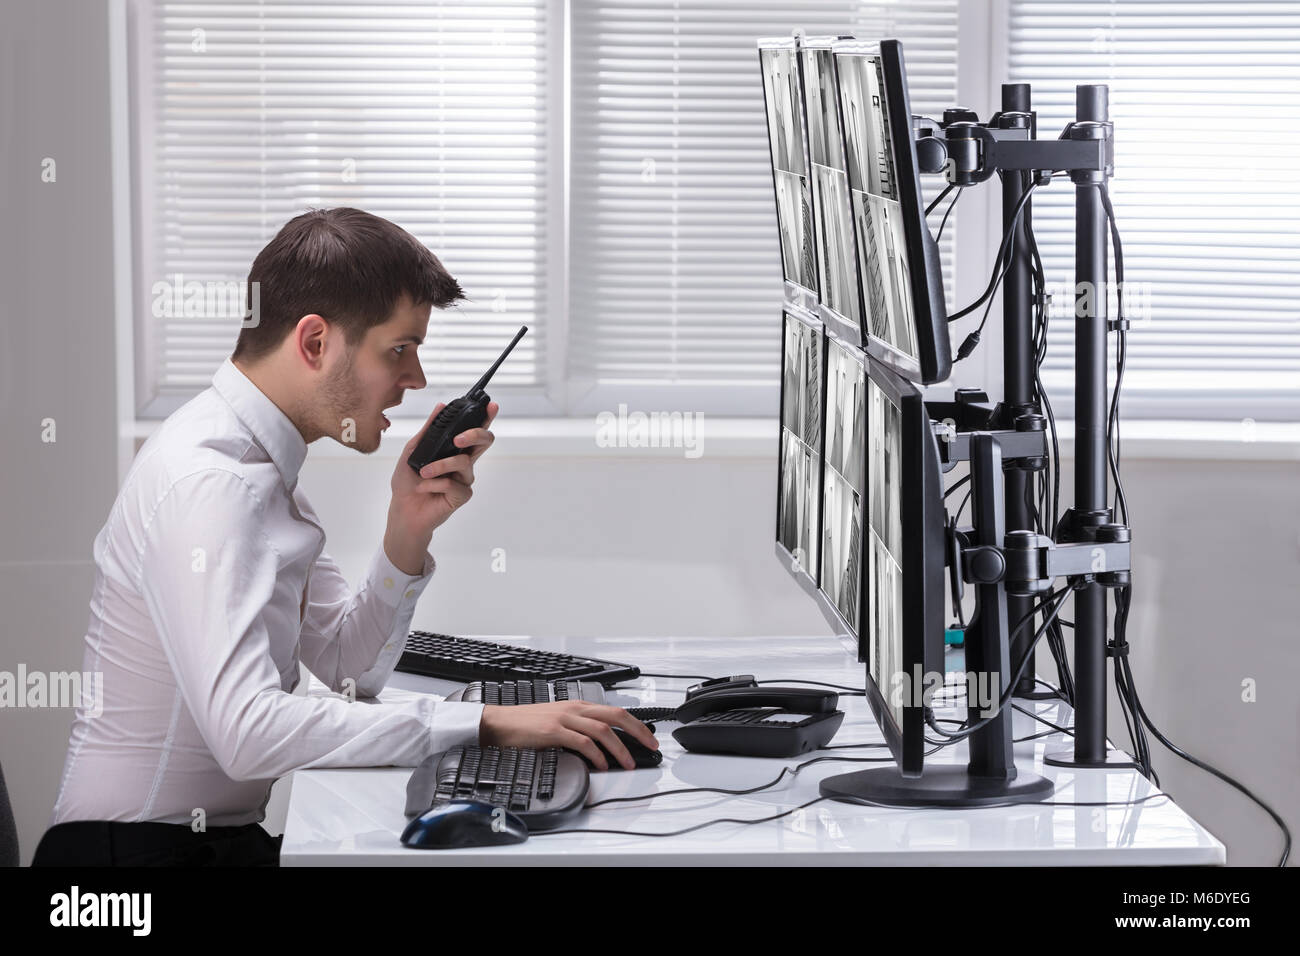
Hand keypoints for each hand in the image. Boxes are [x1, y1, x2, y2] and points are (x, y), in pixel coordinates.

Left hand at [384, 401, 498, 574]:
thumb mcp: (413, 450)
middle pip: (484, 441)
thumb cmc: (407, 481)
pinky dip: (436, 484)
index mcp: (453, 449)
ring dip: (440, 465)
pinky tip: (425, 489)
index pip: (474, 430)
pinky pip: (455, 484)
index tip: (491, 405)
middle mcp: (463, 462)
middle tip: (458, 439)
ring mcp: (464, 479)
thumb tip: (440, 406)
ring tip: (423, 473)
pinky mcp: (462, 495)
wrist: (402, 509)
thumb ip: (428, 430)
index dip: (486, 417)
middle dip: (474, 434)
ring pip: (464, 462)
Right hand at [479, 702, 658, 770]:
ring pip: (602, 730)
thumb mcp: (558, 720)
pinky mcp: (553, 731)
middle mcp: (574, 709)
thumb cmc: (526, 725)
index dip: (636, 724)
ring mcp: (564, 718)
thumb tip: (603, 745)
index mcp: (578, 705)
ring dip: (619, 748)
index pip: (615, 711)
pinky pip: (582, 742)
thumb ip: (579, 728)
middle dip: (638, 732)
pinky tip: (601, 765)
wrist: (499, 723)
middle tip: (650, 746)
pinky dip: (596, 755)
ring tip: (627, 763)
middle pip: (616, 716)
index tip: (649, 737)